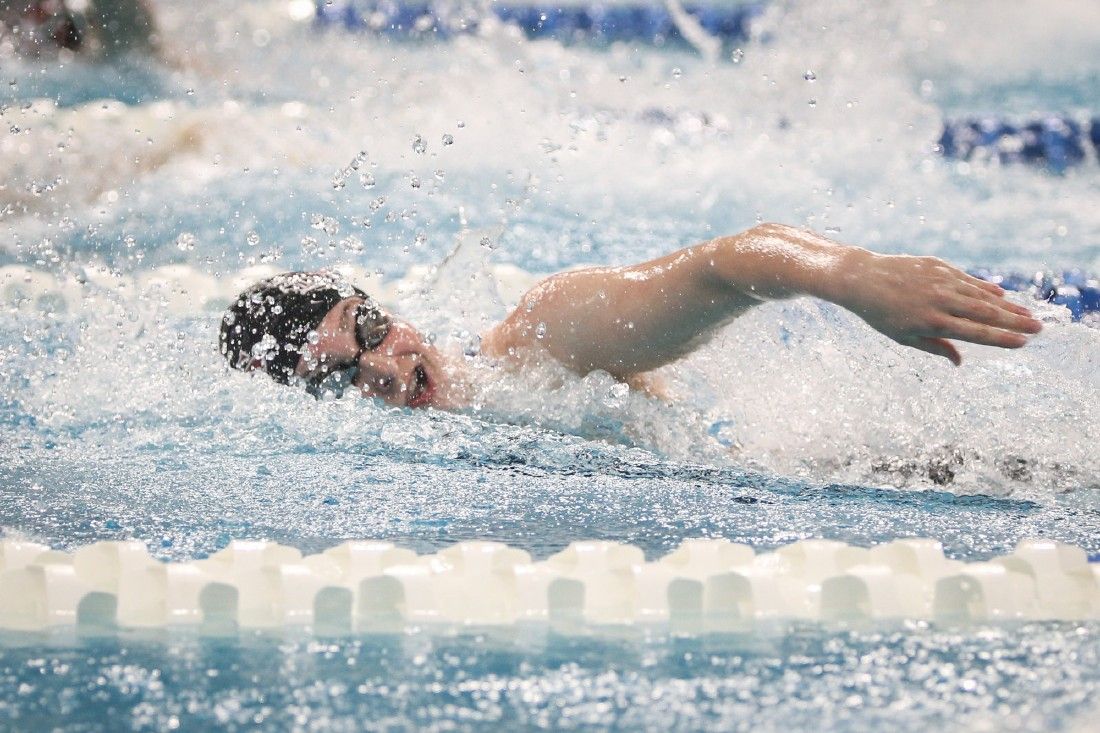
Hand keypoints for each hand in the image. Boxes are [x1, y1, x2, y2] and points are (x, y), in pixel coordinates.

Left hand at [836, 252, 1041, 364]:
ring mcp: (941, 281)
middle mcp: (940, 301)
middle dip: (1014, 322)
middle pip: (985, 313)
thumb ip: (935, 348)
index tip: (1022, 343)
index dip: (1000, 339)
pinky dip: (985, 288)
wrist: (863, 279)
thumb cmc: (882, 314)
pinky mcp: (938, 266)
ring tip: (1027, 314)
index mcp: (932, 322)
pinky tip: (1002, 295)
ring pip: (981, 295)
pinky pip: (967, 279)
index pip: (975, 333)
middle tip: (1038, 329)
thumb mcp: (904, 337)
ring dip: (1006, 305)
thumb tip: (960, 362)